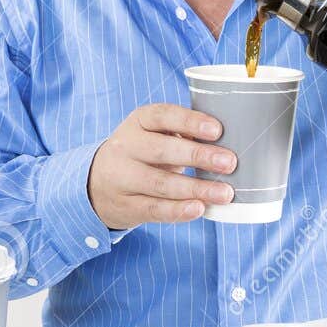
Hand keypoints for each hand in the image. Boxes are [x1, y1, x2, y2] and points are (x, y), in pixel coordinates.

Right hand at [88, 103, 236, 228]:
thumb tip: (227, 144)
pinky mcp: (126, 206)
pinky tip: (199, 208)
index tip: (217, 130)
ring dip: (196, 188)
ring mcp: (123, 178)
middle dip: (198, 156)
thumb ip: (182, 134)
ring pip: (160, 183)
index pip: (163, 116)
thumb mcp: (153, 134)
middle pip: (162, 150)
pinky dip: (178, 210)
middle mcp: (126, 147)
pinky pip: (154, 208)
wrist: (96, 185)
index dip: (190, 122)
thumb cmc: (142, 154)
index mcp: (138, 122)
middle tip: (229, 163)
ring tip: (224, 193)